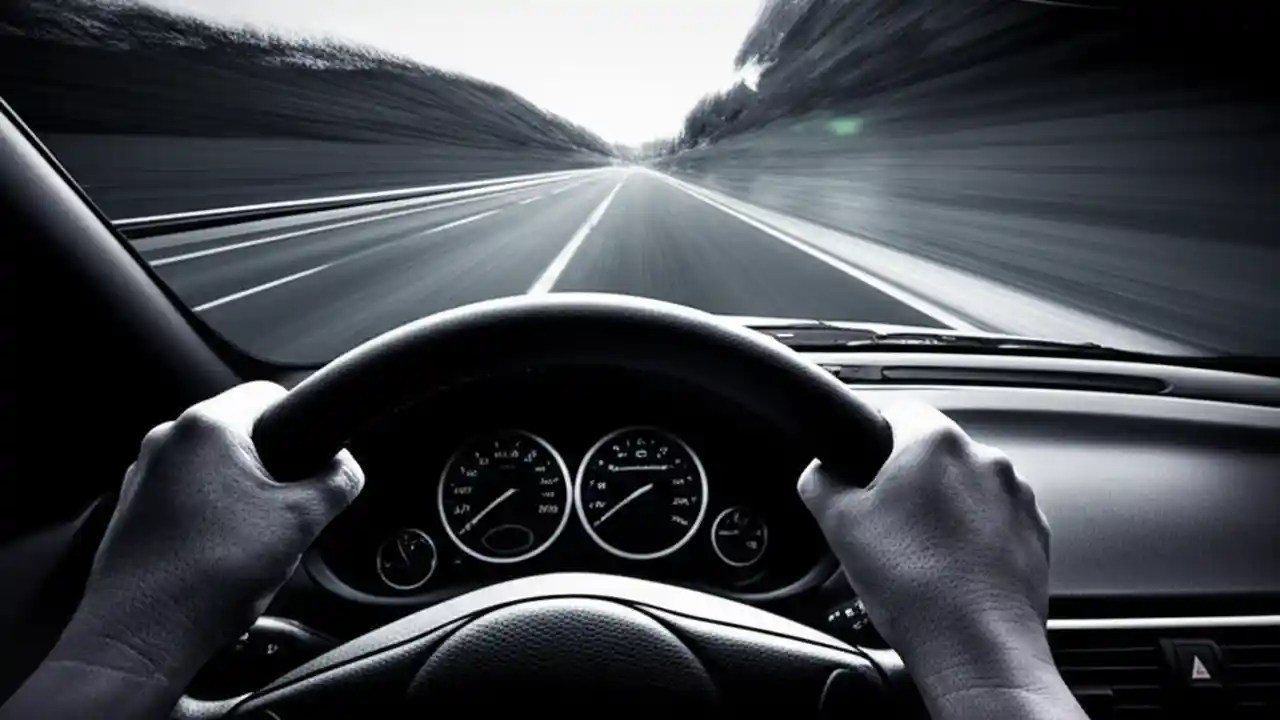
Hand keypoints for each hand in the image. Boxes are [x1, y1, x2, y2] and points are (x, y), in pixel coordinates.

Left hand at [66, 381, 363, 685]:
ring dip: (241, 495)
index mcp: (207, 427)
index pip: (270, 394)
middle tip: (287, 513)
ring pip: (214, 468)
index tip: (315, 461)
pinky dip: (211, 517)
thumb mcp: (300, 522)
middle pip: (242, 433)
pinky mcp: (133, 510)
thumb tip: (346, 470)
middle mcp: (166, 440)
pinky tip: (221, 557)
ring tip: (252, 542)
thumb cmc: (210, 576)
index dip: (304, 426)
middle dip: (272, 469)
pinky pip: (187, 497)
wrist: (142, 637)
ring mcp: (143, 475)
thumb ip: (337, 482)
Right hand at [799, 401, 1076, 715]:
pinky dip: (974, 537)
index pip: (897, 411)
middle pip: (934, 453)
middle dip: (909, 482)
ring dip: (944, 509)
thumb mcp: (839, 524)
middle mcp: (985, 459)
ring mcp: (1017, 497)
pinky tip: (951, 569)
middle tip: (885, 524)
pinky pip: (995, 520)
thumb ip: (821, 480)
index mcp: (935, 442)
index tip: (864, 474)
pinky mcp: (1035, 532)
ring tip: (920, 554)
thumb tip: (821, 472)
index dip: (873, 441)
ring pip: (966, 488)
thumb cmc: (915, 587)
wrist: (976, 647)